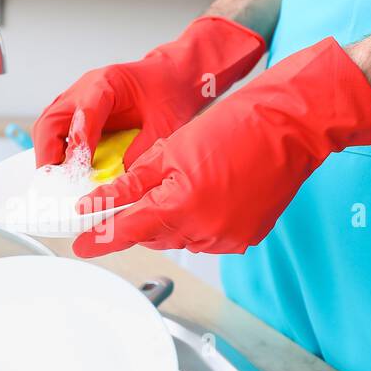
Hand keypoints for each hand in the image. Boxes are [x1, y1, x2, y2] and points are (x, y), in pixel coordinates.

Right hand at [31, 16, 265, 168]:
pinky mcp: (77, 110)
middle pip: (51, 120)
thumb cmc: (169, 93)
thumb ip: (142, 150)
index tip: (79, 168)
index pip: (84, 112)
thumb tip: (119, 180)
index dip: (79, 142)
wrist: (172, 76)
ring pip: (47, 126)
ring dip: (48, 154)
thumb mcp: (164, 125)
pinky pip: (57, 131)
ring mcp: (77, 98)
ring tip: (58, 180)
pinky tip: (66, 170)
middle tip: (56, 182)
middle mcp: (85, 87)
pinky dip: (56, 151)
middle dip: (49, 153)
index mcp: (108, 83)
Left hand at [72, 37, 370, 257]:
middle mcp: (204, 230)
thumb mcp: (169, 151)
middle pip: (153, 235)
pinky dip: (198, 220)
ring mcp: (228, 237)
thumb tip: (98, 204)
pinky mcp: (246, 236)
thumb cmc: (235, 127)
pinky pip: (209, 236)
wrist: (290, 126)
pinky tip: (207, 192)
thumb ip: (130, 184)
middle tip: (132, 197)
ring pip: (180, 236)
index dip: (100, 239)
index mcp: (180, 207)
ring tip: (183, 182)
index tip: (80, 245)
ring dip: (170, 218)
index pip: (127, 231)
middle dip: (138, 219)